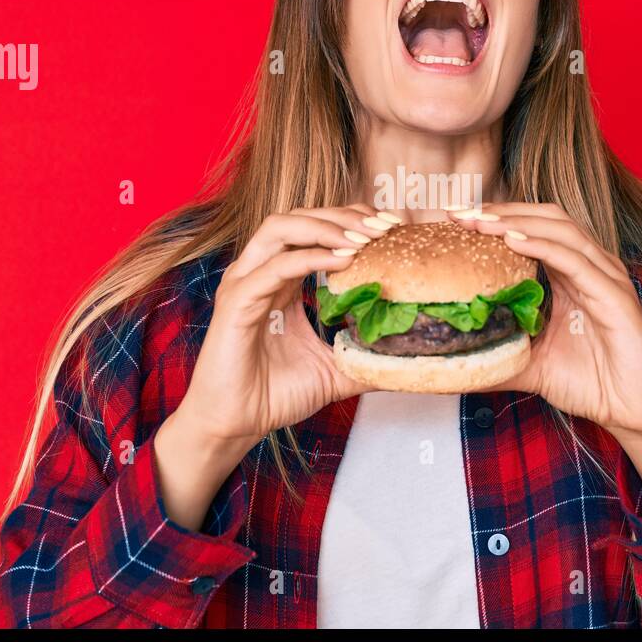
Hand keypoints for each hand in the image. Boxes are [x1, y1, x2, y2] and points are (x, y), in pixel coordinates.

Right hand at [177, 204, 395, 444]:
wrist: (234, 425)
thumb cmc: (273, 394)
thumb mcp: (333, 371)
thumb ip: (365, 358)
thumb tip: (406, 361)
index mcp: (280, 279)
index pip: (314, 229)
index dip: (352, 220)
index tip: (391, 227)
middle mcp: (259, 272)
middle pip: (300, 217)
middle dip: (344, 215)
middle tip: (384, 226)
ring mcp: (245, 283)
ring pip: (281, 228)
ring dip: (325, 226)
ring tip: (363, 238)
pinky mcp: (236, 303)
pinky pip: (275, 267)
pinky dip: (310, 257)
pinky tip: (343, 260)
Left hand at [449, 202, 641, 441]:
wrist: (636, 413)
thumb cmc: (592, 384)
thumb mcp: (531, 366)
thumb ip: (498, 356)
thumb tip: (452, 362)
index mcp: (572, 275)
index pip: (533, 229)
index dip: (495, 218)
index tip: (454, 217)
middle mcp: (591, 268)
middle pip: (545, 218)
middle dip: (500, 211)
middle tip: (458, 212)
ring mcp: (606, 278)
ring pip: (561, 230)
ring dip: (517, 221)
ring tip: (479, 221)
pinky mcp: (616, 297)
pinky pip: (577, 262)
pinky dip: (544, 247)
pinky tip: (514, 241)